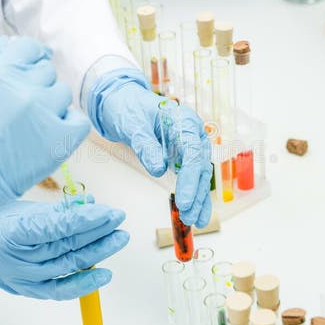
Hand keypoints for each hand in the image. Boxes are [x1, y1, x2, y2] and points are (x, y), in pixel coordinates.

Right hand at [0, 37, 90, 250]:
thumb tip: (11, 45)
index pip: (29, 49)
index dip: (30, 60)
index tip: (28, 73)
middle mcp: (24, 89)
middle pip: (47, 72)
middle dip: (36, 87)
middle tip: (21, 110)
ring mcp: (44, 113)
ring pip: (62, 94)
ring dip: (51, 106)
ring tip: (32, 127)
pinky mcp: (60, 139)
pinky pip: (79, 120)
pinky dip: (68, 126)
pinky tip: (50, 137)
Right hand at [0, 199, 128, 299]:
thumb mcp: (24, 209)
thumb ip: (59, 210)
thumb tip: (91, 205)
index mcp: (11, 232)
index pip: (56, 227)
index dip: (85, 220)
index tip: (107, 212)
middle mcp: (17, 259)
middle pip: (66, 246)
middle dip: (97, 231)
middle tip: (118, 219)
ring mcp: (24, 278)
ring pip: (68, 265)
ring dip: (98, 251)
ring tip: (118, 238)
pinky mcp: (30, 290)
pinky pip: (61, 291)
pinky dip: (85, 283)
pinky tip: (104, 274)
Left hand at [91, 71, 211, 227]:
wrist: (124, 102)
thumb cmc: (128, 109)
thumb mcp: (132, 124)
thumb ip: (145, 145)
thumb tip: (158, 169)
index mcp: (184, 120)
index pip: (193, 152)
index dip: (190, 178)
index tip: (183, 200)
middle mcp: (193, 133)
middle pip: (200, 166)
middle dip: (196, 193)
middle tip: (188, 216)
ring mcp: (190, 145)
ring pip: (200, 175)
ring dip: (198, 199)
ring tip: (195, 222)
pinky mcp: (183, 157)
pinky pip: (192, 178)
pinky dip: (194, 196)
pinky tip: (196, 215)